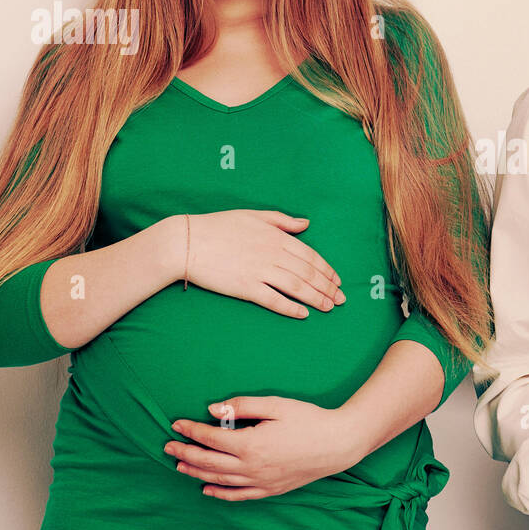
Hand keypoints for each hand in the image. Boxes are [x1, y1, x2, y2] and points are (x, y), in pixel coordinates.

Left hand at [164, 395, 362, 499]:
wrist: (338, 444)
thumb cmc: (309, 420)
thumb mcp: (276, 405)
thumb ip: (242, 406)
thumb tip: (213, 410)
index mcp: (250, 444)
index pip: (210, 438)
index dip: (191, 430)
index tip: (176, 424)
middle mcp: (251, 467)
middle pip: (208, 462)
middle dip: (185, 453)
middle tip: (167, 447)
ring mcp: (260, 482)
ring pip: (219, 481)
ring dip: (196, 473)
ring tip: (179, 466)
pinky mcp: (271, 490)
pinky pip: (238, 496)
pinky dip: (220, 494)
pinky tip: (207, 490)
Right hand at [180, 209, 344, 316]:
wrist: (188, 242)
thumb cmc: (219, 226)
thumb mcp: (254, 215)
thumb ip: (283, 220)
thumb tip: (306, 223)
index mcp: (277, 237)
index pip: (311, 256)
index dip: (327, 270)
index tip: (338, 281)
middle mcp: (273, 254)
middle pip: (308, 274)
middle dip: (328, 288)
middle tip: (341, 300)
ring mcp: (260, 271)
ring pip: (297, 288)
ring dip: (316, 299)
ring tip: (329, 308)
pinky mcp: (246, 288)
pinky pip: (274, 300)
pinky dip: (291, 308)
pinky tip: (303, 314)